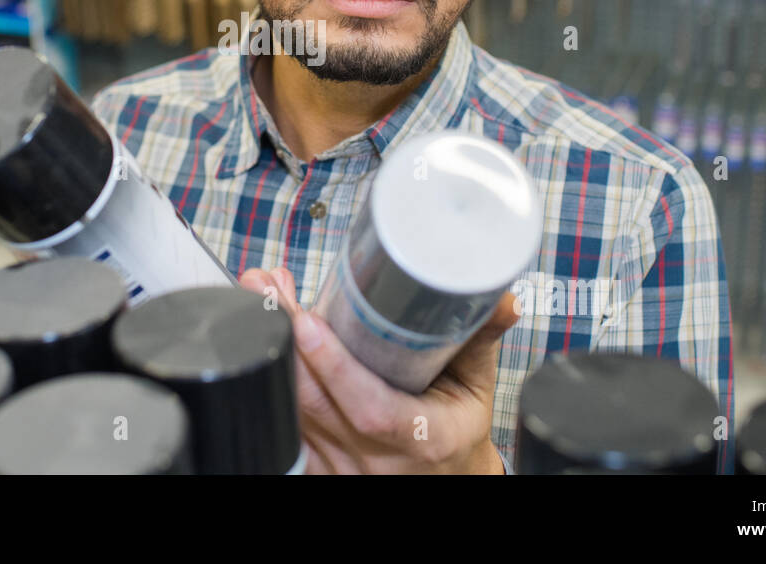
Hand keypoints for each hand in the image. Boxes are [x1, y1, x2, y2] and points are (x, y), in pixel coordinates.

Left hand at [238, 266, 519, 473]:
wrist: (443, 479)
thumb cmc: (457, 430)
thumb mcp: (476, 386)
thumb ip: (480, 338)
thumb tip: (503, 298)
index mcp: (422, 439)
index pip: (371, 410)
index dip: (336, 368)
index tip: (309, 322)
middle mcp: (375, 461)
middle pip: (316, 403)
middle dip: (288, 339)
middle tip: (267, 286)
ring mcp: (339, 469)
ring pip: (292, 410)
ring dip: (274, 349)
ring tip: (262, 295)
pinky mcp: (315, 468)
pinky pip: (283, 423)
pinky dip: (271, 377)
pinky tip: (267, 336)